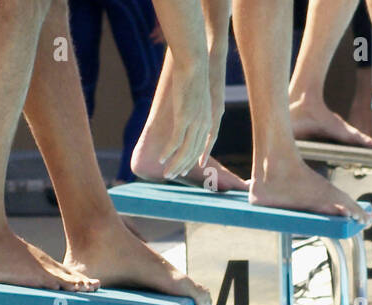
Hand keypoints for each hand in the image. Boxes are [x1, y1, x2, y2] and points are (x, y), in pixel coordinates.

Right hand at [160, 60, 212, 177]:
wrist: (195, 62)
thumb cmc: (195, 74)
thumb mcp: (198, 93)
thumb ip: (196, 104)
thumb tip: (190, 107)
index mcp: (209, 119)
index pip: (203, 145)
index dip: (196, 158)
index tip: (190, 168)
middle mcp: (204, 124)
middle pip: (194, 153)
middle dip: (183, 166)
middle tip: (173, 175)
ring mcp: (195, 123)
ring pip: (185, 151)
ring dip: (175, 164)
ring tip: (167, 173)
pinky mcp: (184, 118)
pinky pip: (176, 141)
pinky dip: (169, 152)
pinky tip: (162, 158)